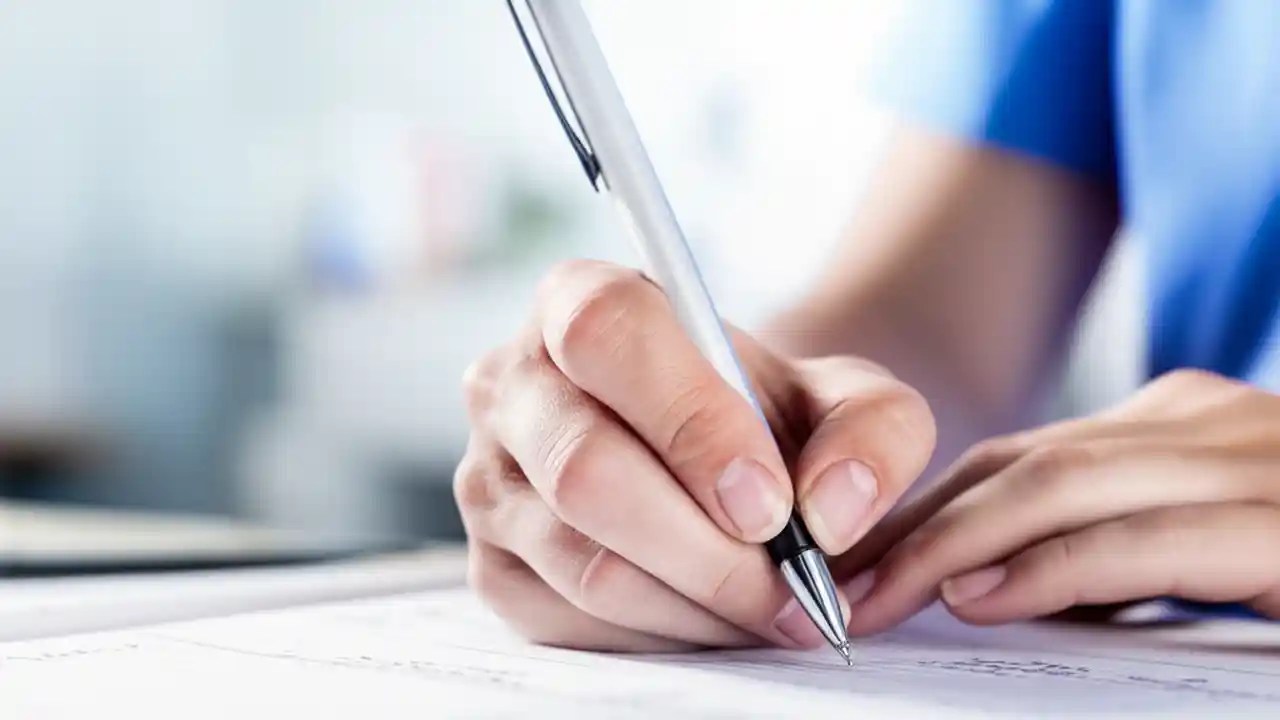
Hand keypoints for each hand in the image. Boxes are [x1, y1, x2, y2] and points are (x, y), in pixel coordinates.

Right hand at [455, 260, 934, 650]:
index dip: (691, 421)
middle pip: (586, 470)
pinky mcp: (491, 563)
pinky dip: (662, 636)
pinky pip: (571, 619)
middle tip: (793, 587)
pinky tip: (715, 618)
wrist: (717, 464)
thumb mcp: (843, 398)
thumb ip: (873, 430)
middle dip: (708, 550)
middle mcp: (511, 381)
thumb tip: (830, 511)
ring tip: (771, 610)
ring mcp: (487, 477)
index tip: (772, 502)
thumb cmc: (765, 418)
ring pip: (583, 561)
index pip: (607, 336)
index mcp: (580, 300)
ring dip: (697, 605)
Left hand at [839, 369, 1279, 634]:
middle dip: (912, 528)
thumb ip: (1105, 553)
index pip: (1017, 458)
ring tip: (877, 596)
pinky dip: (1050, 570)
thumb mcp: (1197, 549)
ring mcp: (1248, 465)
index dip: (919, 510)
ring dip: (950, 545)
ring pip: (1063, 487)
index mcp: (1177, 425)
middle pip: (1019, 466)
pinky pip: (1144, 543)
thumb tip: (985, 586)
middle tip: (833, 586)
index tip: (850, 562)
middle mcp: (1204, 424)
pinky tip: (982, 599)